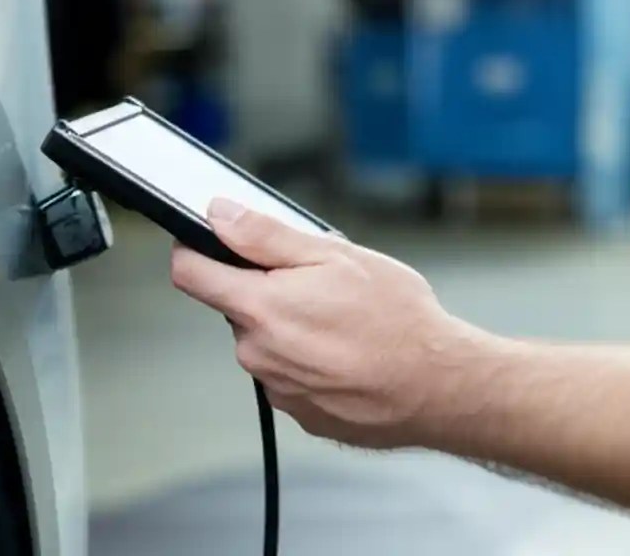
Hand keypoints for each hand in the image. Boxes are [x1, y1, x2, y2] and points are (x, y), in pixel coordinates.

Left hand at [170, 198, 492, 448]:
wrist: (439, 387)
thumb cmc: (399, 320)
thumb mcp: (337, 256)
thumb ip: (267, 236)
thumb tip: (220, 215)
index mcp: (261, 308)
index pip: (190, 274)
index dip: (194, 249)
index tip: (207, 242)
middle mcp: (259, 354)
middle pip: (238, 309)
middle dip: (268, 291)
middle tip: (321, 285)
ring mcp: (279, 389)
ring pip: (267, 343)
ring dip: (293, 329)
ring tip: (345, 324)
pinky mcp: (301, 414)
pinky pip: (291, 376)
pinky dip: (312, 362)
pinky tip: (350, 354)